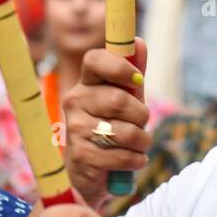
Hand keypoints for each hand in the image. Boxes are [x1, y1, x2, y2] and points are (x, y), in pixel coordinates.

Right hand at [62, 37, 150, 208]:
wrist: (93, 173)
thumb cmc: (112, 129)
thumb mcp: (126, 100)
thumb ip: (133, 74)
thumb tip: (138, 42)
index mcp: (86, 84)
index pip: (94, 59)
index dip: (119, 66)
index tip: (137, 80)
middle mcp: (75, 101)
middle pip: (119, 99)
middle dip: (141, 116)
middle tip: (141, 125)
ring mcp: (75, 129)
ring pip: (126, 131)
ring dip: (142, 142)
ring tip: (137, 145)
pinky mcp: (81, 156)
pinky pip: (123, 156)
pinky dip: (136, 160)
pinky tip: (130, 160)